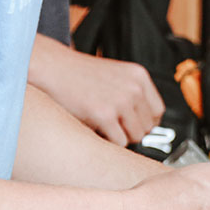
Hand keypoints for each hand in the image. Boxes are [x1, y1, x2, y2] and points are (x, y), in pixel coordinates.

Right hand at [30, 37, 164, 144]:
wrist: (52, 67)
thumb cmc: (78, 74)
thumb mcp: (115, 75)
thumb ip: (132, 94)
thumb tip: (145, 123)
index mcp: (138, 76)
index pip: (157, 112)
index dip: (144, 122)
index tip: (132, 125)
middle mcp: (134, 88)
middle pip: (147, 127)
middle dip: (130, 131)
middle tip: (112, 126)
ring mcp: (120, 101)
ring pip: (135, 137)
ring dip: (120, 137)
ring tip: (102, 126)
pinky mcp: (104, 114)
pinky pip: (118, 142)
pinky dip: (107, 141)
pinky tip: (95, 128)